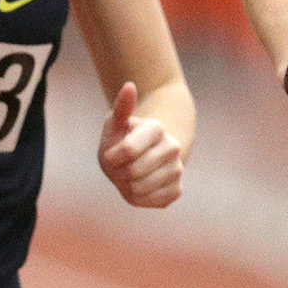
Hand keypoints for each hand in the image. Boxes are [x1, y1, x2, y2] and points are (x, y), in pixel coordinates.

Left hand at [98, 82, 184, 207]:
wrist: (139, 159)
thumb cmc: (122, 140)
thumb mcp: (115, 125)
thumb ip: (121, 108)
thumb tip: (129, 85)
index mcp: (156, 127)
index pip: (128, 150)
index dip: (111, 157)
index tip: (110, 154)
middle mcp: (172, 146)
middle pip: (133, 172)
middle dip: (119, 173)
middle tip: (121, 166)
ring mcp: (177, 168)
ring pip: (141, 188)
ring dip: (127, 187)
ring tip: (130, 176)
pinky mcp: (177, 189)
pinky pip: (151, 201)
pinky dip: (139, 199)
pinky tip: (140, 186)